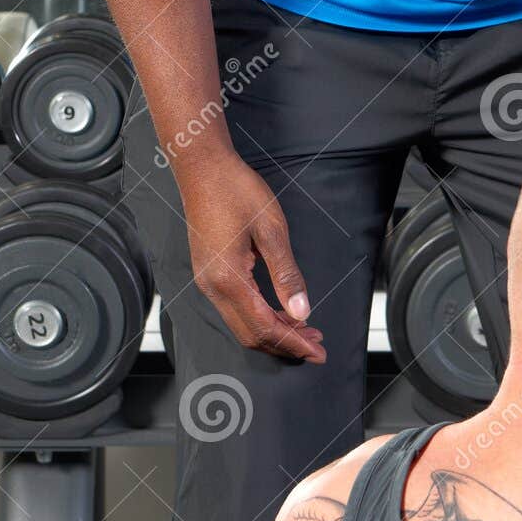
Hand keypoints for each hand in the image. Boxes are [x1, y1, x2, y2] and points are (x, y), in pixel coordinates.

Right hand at [180, 151, 324, 361]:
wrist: (203, 168)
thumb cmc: (237, 191)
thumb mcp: (271, 230)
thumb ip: (286, 274)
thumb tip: (301, 312)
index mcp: (227, 279)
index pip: (265, 326)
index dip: (293, 343)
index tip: (318, 352)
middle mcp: (212, 288)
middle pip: (251, 334)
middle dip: (285, 345)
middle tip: (317, 347)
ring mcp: (207, 282)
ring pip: (242, 324)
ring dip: (274, 333)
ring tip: (305, 332)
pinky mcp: (208, 273)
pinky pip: (236, 309)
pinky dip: (260, 318)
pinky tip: (281, 313)